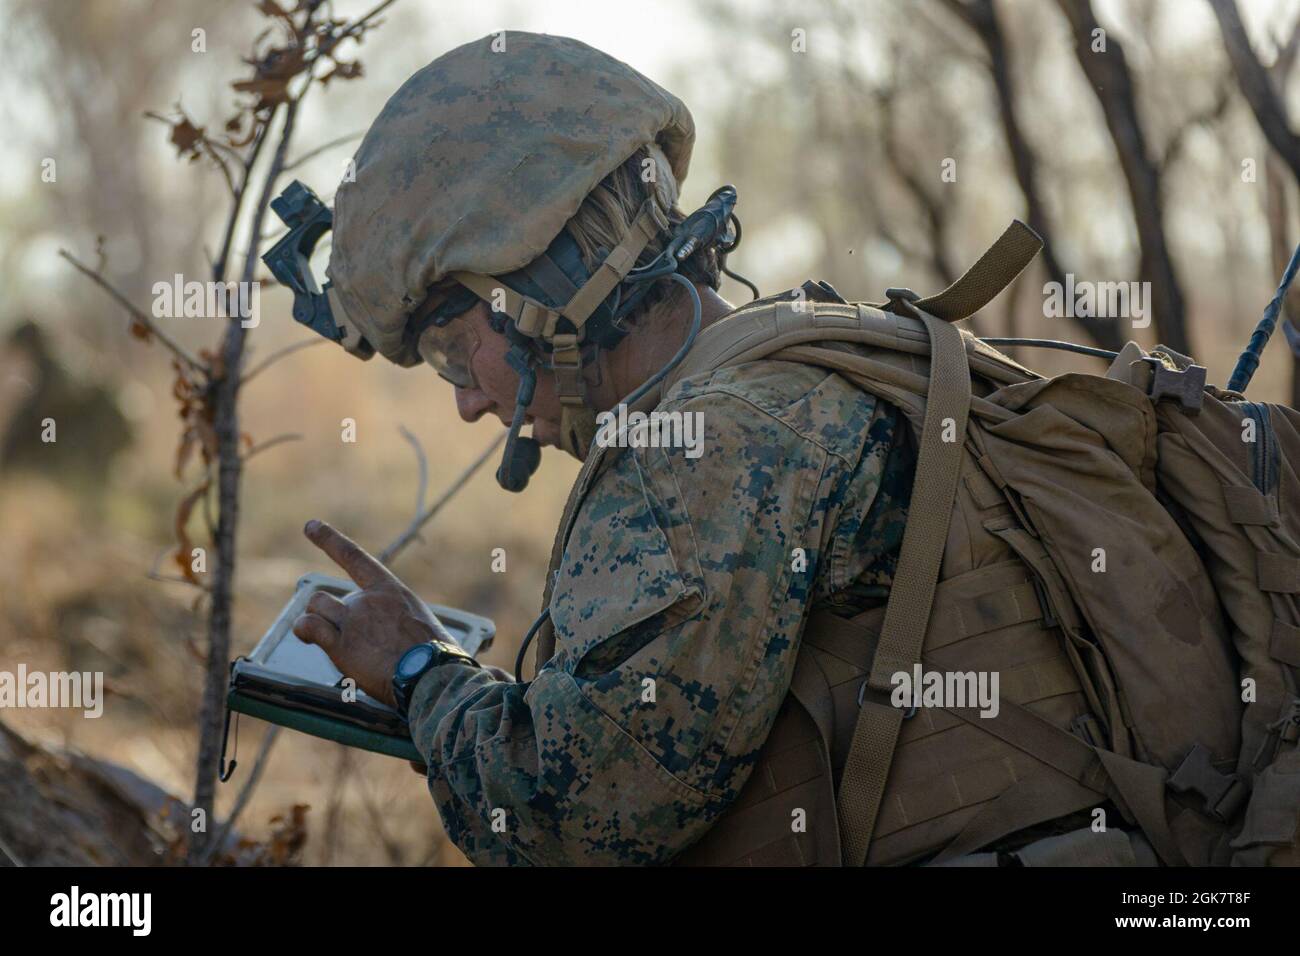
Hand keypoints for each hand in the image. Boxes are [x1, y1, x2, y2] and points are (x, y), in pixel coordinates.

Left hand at [292, 520, 443, 709]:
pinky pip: (309, 627)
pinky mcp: (340, 643)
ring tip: (322, 638)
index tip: (311, 526)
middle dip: (331, 616)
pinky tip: (308, 637)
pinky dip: (305, 631)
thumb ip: (413, 630)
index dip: (330, 540)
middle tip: (347, 641)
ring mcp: (353, 620)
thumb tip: (459, 661)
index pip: (355, 558)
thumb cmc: (438, 660)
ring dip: (314, 621)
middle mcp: (368, 600)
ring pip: (315, 607)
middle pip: (329, 595)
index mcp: (391, 592)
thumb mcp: (426, 630)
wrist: (433, 677)